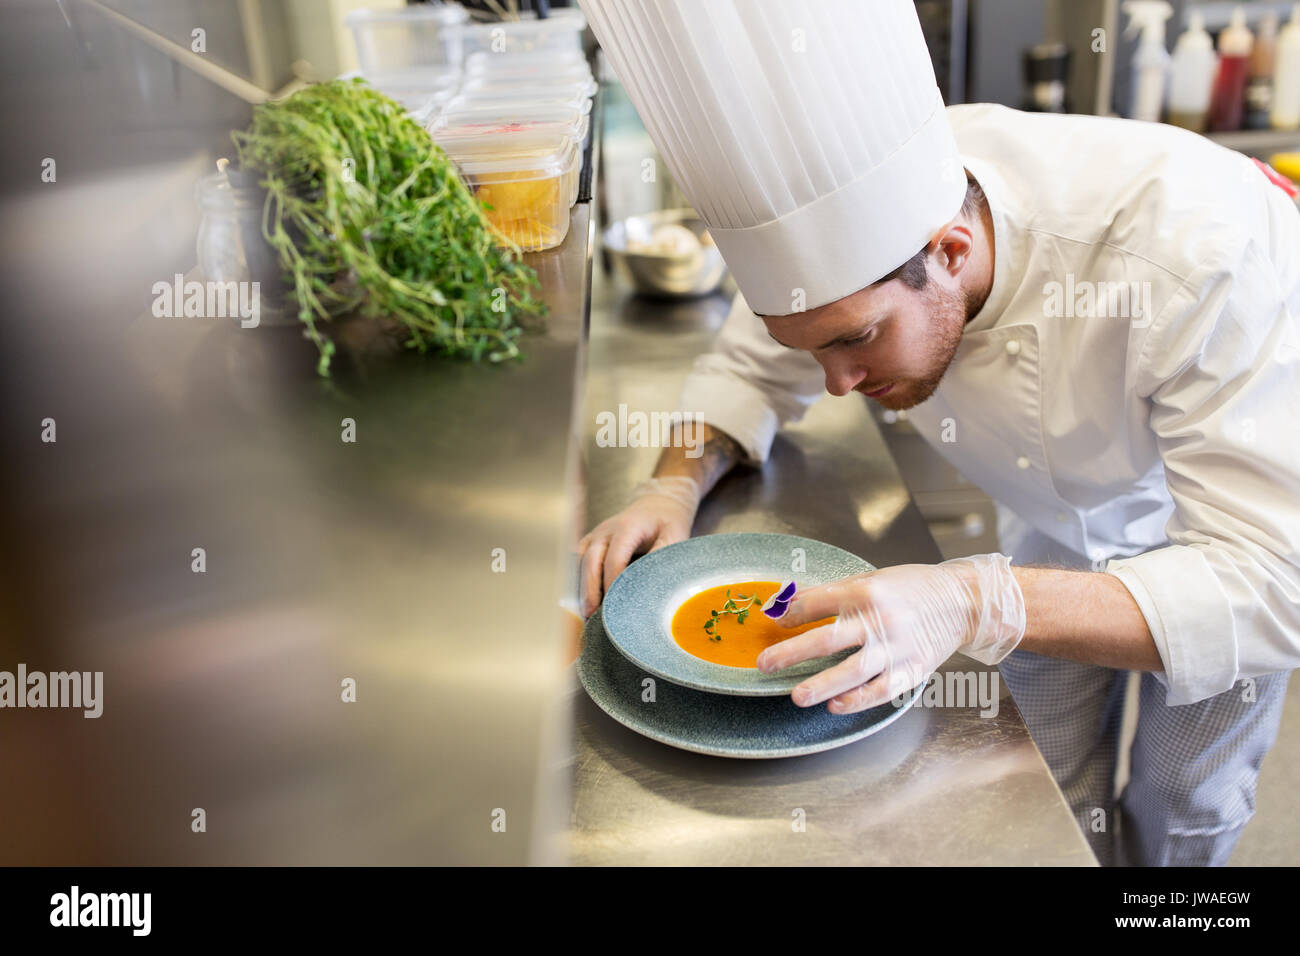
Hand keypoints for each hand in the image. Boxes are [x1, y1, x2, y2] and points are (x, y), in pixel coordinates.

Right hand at [577, 476, 699, 616]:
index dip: (613, 583)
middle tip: (592, 615)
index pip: (614, 559)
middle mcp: (606, 530)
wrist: (657, 505)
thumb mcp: (674, 537)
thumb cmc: (667, 523)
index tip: (616, 606)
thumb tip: (649, 585)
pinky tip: (584, 600)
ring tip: (586, 613)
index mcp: (627, 526)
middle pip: (590, 561)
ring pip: (580, 562)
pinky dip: (580, 580)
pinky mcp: (591, 542)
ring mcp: (595, 535)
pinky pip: (578, 562)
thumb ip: (662, 558)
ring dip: (582, 587)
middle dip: (590, 589)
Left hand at [755, 554, 1024, 713]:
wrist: (961, 601)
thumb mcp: (871, 579)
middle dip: (791, 653)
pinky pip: (880, 690)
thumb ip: (833, 595)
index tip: (774, 624)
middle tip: (765, 665)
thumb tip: (789, 608)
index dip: (790, 615)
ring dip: (821, 685)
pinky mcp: (912, 670)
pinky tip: (834, 706)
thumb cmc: (909, 588)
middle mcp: (878, 620)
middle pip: (827, 639)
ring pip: (852, 671)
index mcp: (864, 591)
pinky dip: (857, 700)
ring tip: (797, 697)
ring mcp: (896, 648)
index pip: (816, 604)